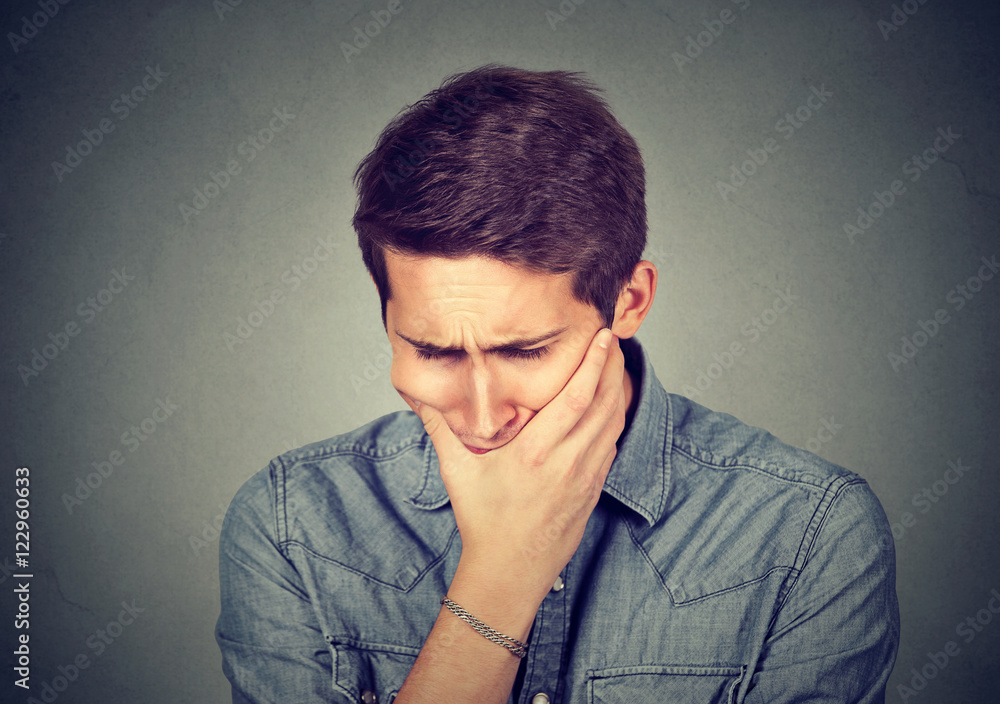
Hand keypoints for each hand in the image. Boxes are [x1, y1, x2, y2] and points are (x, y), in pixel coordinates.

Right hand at [404, 328, 626, 601]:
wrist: (509, 572)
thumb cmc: (483, 521)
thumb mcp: (457, 470)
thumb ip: (440, 426)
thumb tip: (418, 393)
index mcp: (535, 453)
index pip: (576, 398)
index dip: (594, 364)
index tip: (601, 337)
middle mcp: (567, 462)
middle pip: (604, 404)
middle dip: (613, 367)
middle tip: (613, 339)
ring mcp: (585, 477)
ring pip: (613, 423)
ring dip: (618, 390)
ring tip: (615, 363)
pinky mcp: (593, 490)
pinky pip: (611, 445)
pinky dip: (615, 418)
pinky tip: (609, 404)